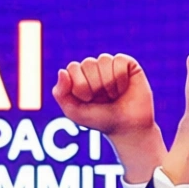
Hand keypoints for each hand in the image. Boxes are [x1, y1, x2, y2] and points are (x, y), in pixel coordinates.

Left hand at [52, 53, 164, 181]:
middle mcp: (93, 67)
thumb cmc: (100, 119)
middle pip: (88, 63)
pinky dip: (121, 79)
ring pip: (103, 60)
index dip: (80, 86)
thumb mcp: (74, 112)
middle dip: (95, 86)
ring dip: (108, 83)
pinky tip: (123, 88)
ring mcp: (110, 64)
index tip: (88, 100)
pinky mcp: (127, 63)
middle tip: (103, 99)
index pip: (73, 68)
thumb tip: (62, 71)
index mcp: (78, 76)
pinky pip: (119, 61)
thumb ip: (61, 94)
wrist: (127, 127)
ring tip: (113, 95)